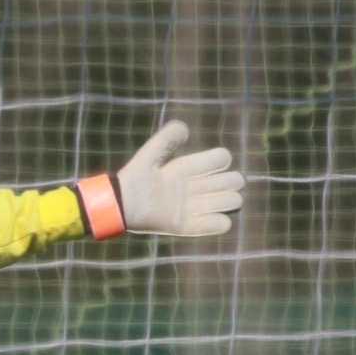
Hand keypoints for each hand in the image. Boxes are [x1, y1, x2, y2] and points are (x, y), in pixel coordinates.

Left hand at [76, 120, 242, 238]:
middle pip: (234, 181)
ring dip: (228, 200)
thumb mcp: (150, 154)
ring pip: (232, 202)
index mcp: (189, 168)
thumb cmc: (135, 177)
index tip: (202, 165)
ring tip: (207, 202)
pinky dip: (220, 222)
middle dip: (231, 181)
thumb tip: (185, 129)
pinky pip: (218, 225)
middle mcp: (196, 186)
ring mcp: (194, 207)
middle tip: (208, 186)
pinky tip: (209, 217)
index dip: (220, 159)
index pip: (222, 159)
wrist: (121, 205)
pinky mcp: (188, 226)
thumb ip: (167, 138)